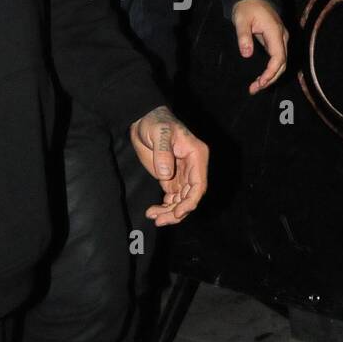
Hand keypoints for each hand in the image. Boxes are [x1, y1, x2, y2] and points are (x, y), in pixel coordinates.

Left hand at [130, 105, 208, 226]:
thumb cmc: (156, 122)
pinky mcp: (170, 179)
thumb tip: (166, 175)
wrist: (143, 121)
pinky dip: (164, 208)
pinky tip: (153, 211)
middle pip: (190, 197)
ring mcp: (182, 175)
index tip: (178, 213)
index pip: (199, 185)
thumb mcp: (160, 133)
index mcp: (197, 156)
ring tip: (153, 216)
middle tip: (160, 220)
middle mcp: (193, 167)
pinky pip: (172, 199)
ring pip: (181, 201)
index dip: (190, 201)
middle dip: (177, 211)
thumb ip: (163, 153)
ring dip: (169, 212)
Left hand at [232, 0, 288, 94]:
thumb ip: (244, 36)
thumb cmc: (247, 7)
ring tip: (256, 86)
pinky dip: (270, 70)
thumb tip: (247, 54)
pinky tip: (261, 77)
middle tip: (254, 89)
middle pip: (282, 64)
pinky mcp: (276, 40)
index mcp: (275, 32)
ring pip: (281, 62)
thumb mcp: (241, 19)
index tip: (261, 82)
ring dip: (271, 76)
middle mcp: (282, 37)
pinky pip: (277, 58)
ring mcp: (281, 39)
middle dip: (270, 79)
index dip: (271, 72)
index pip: (278, 58)